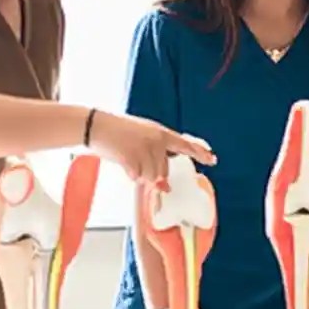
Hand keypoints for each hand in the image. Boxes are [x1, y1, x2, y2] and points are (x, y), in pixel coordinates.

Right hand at [88, 112, 215, 182]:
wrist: (96, 125)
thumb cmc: (117, 131)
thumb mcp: (142, 135)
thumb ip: (156, 154)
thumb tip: (164, 182)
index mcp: (160, 132)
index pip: (184, 144)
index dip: (199, 152)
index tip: (212, 159)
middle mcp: (156, 140)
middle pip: (163, 170)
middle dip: (151, 172)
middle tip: (136, 160)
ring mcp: (145, 148)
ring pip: (151, 177)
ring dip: (140, 174)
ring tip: (129, 160)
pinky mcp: (132, 157)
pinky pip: (137, 176)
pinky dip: (130, 174)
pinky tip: (123, 162)